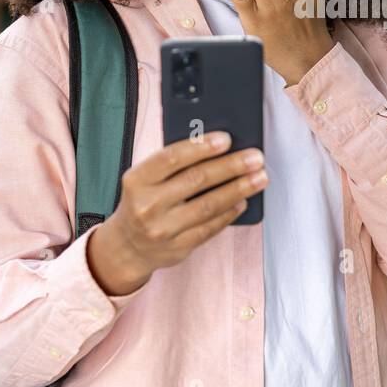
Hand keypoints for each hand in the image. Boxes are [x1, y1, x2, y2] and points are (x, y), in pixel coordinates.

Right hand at [88, 131, 267, 294]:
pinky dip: (230, 212)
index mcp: (137, 180)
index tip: (227, 138)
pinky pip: (210, 228)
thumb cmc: (143, 200)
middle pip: (196, 180)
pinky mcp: (178, 248)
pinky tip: (243, 200)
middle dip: (231, 166)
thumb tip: (217, 145)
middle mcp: (147, 205)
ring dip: (239, 189)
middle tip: (255, 157)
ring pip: (208, 206)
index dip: (201, 146)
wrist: (126, 246)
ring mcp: (163, 230)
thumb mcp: (145, 179)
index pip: (172, 158)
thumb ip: (173, 164)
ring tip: (260, 177)